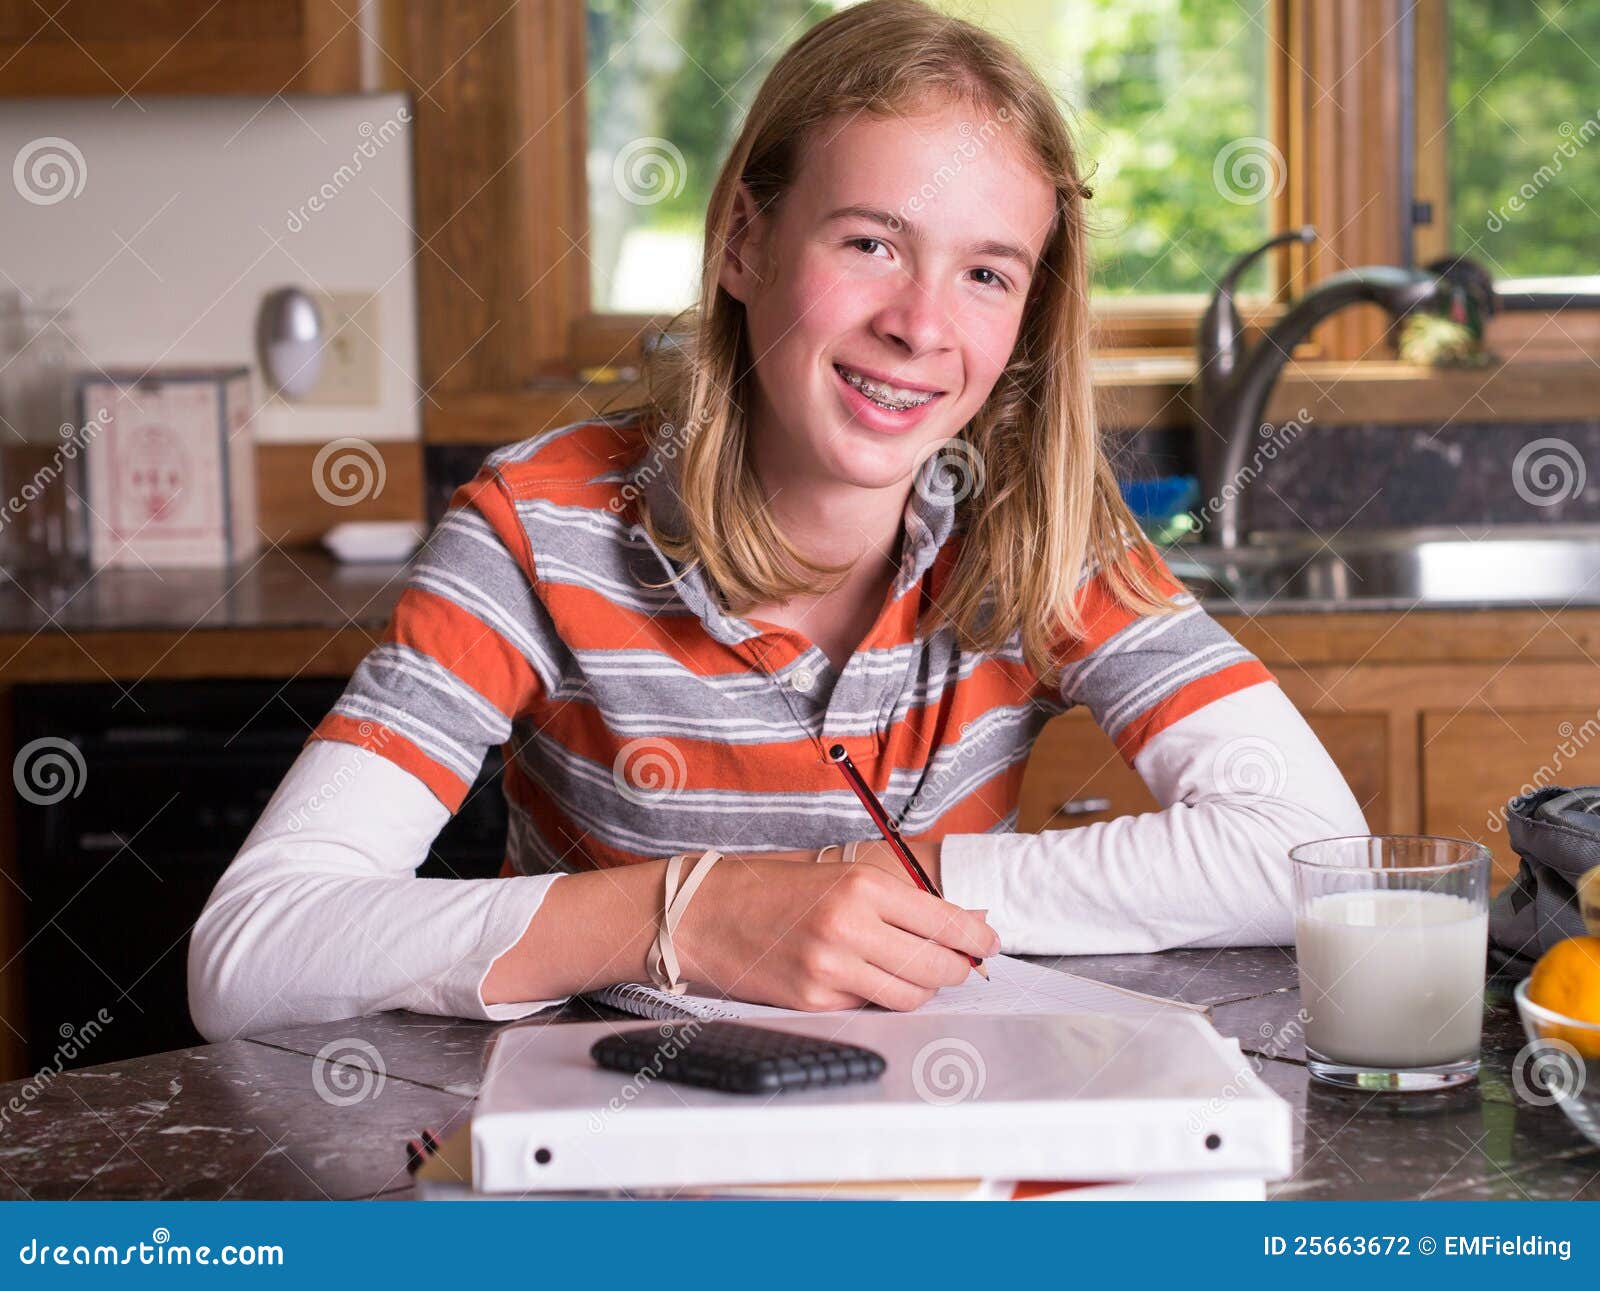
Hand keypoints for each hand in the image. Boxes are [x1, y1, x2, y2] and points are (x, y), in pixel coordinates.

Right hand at [674, 856, 999, 1012]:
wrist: (705, 914)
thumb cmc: (774, 888)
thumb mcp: (840, 874)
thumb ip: (902, 899)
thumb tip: (965, 922)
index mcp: (862, 886)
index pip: (946, 923)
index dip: (978, 938)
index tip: (989, 943)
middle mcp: (850, 928)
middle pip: (938, 966)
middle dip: (958, 968)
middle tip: (961, 963)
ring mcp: (831, 970)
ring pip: (911, 995)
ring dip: (922, 987)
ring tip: (911, 970)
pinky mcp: (815, 1001)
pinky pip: (871, 1006)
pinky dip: (879, 996)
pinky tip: (865, 977)